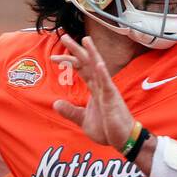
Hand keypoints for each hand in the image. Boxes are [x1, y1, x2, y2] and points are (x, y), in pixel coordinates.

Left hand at [51, 34, 135, 149]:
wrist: (122, 140)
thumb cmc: (107, 129)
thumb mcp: (83, 120)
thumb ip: (70, 111)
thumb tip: (55, 103)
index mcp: (95, 89)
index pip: (81, 70)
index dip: (69, 61)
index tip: (54, 58)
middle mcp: (101, 86)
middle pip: (88, 63)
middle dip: (76, 50)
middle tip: (65, 37)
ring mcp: (108, 91)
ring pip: (98, 68)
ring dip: (91, 54)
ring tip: (85, 40)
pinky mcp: (112, 99)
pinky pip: (107, 84)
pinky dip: (103, 74)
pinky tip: (98, 63)